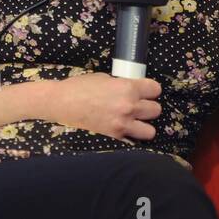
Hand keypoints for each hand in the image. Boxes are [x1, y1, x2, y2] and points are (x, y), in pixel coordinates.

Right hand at [48, 73, 162, 141]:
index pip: (156, 90)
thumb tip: (134, 90)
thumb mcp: (106, 78)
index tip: (146, 92)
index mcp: (128, 87)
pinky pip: (134, 139)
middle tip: (138, 107)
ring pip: (151, 130)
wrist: (62, 102)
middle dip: (148, 108)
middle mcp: (129, 105)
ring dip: (144, 125)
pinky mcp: (114, 135)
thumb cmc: (81, 87)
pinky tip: (125, 130)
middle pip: (156, 110)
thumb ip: (123, 85)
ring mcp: (123, 122)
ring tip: (135, 121)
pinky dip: (132, 136)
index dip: (151, 91)